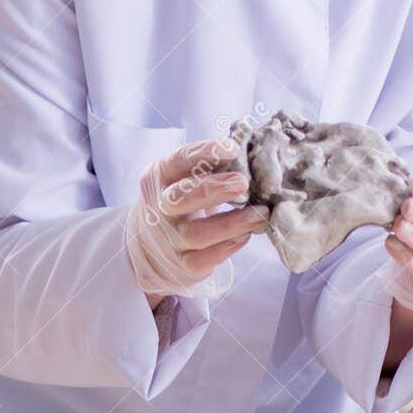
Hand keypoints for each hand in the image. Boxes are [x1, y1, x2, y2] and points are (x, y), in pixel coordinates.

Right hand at [125, 139, 267, 295]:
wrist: (153, 243)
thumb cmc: (182, 200)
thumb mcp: (186, 177)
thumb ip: (212, 166)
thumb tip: (253, 153)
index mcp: (160, 177)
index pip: (179, 160)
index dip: (205, 152)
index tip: (233, 148)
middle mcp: (159, 207)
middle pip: (180, 198)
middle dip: (213, 190)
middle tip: (243, 183)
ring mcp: (168, 238)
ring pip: (195, 233)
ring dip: (231, 223)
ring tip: (260, 214)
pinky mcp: (180, 264)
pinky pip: (201, 260)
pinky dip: (225, 248)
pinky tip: (245, 236)